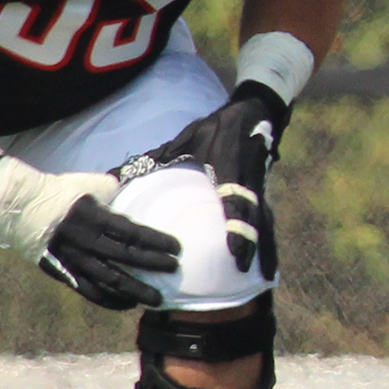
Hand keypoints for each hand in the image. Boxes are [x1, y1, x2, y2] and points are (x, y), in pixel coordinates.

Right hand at [0, 152, 180, 309]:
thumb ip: (113, 193)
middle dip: (154, 267)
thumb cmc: (60, 192)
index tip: (176, 248)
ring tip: (156, 300)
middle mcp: (88, 241)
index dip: (157, 242)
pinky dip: (109, 300)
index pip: (133, 234)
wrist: (21, 208)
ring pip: (111, 280)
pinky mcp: (64, 273)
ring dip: (136, 291)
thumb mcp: (90, 184)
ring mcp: (76, 260)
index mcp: (95, 218)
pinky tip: (126, 305)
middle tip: (174, 272)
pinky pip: (90, 291)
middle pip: (127, 259)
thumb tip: (130, 196)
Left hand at [112, 82, 283, 278]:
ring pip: (264, 222)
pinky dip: (270, 245)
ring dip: (265, 248)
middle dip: (250, 242)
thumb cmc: (215, 127)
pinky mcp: (263, 194)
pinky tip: (270, 268)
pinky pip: (267, 221)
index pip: (235, 199)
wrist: (251, 113)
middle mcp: (247, 183)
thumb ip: (156, 158)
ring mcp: (258, 189)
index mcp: (228, 169)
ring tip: (266, 275)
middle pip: (253, 216)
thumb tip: (118, 173)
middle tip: (241, 266)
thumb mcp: (187, 138)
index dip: (235, 223)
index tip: (231, 247)